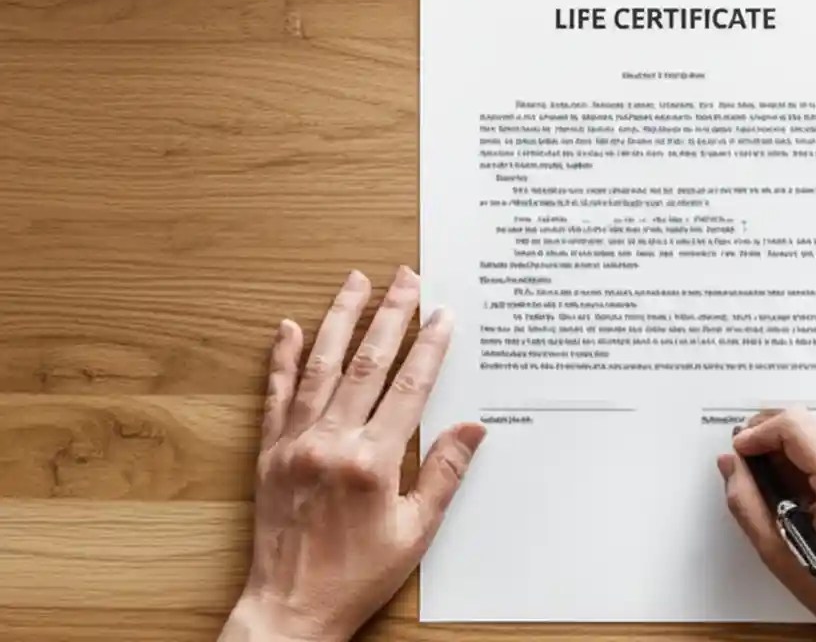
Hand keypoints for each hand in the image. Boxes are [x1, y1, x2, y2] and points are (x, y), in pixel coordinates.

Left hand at [219, 268, 485, 641]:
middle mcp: (331, 443)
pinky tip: (289, 329)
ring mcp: (296, 444)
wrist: (290, 609)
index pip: (409, 388)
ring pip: (321, 367)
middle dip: (390, 315)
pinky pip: (277, 396)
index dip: (429, 347)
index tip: (443, 315)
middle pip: (367, 363)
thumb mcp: (415, 532)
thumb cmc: (356, 577)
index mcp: (372, 462)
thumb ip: (443, 474)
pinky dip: (283, 360)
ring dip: (340, 320)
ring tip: (354, 283)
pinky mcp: (269, 454)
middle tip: (405, 278)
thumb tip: (473, 428)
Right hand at [719, 409, 815, 641]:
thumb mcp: (779, 551)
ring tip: (778, 474)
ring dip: (797, 442)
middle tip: (752, 458)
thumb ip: (746, 501)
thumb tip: (733, 466)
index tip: (742, 447)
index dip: (759, 431)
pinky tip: (807, 482)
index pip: (795, 425)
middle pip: (811, 419)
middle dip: (775, 433)